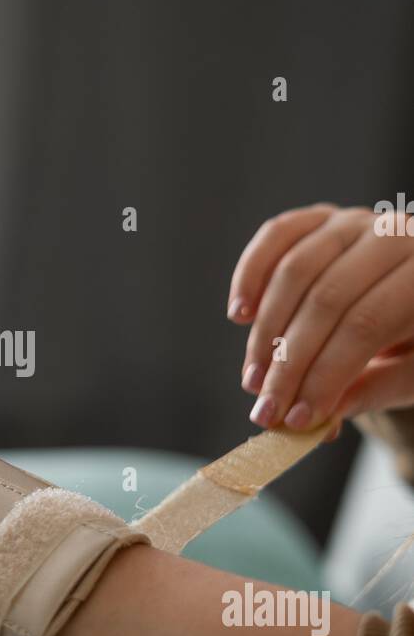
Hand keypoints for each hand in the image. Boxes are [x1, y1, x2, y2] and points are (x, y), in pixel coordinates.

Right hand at [227, 203, 413, 431]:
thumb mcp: (412, 373)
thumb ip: (372, 391)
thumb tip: (320, 419)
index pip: (366, 324)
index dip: (326, 374)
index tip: (297, 419)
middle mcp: (394, 235)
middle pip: (326, 300)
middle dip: (289, 362)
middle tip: (266, 409)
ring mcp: (354, 221)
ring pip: (295, 271)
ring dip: (266, 331)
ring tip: (253, 380)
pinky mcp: (321, 216)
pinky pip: (276, 236)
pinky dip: (251, 274)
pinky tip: (239, 315)